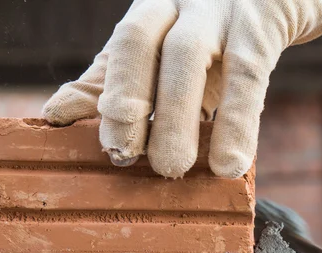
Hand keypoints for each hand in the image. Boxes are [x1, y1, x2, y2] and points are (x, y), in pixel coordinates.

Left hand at [43, 0, 321, 177]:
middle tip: (122, 154)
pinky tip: (229, 165)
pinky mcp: (264, 26)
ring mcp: (220, 11)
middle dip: (124, 98)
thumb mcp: (162, 50)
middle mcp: (177, 3)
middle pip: (137, 41)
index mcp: (150, 11)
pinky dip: (237, 124)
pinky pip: (246, 77)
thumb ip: (113, 79)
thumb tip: (57, 114)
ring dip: (173, 117)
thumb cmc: (208, 34)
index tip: (77, 130)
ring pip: (185, 56)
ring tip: (170, 168)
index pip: (119, 46)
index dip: (99, 89)